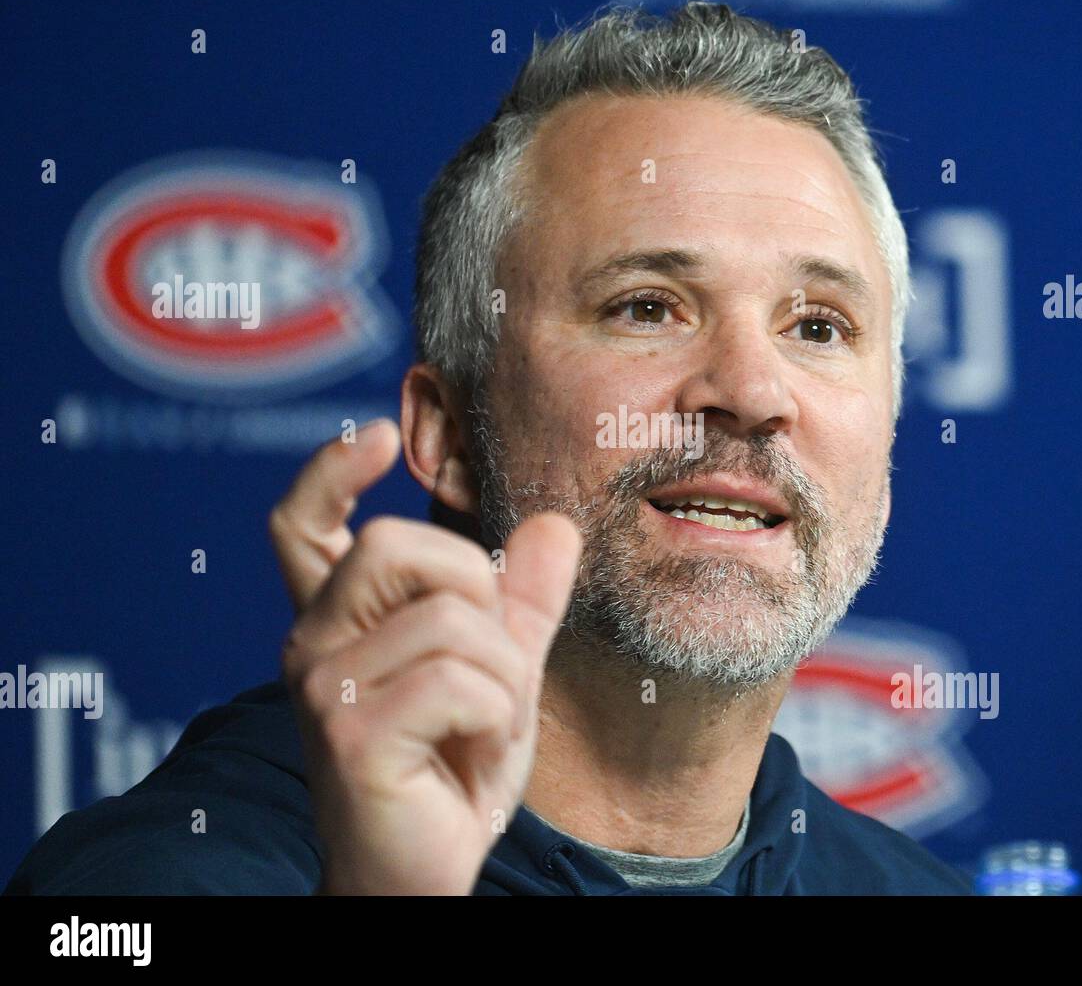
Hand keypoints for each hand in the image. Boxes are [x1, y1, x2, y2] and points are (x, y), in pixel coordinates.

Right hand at [270, 420, 581, 893]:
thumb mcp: (497, 672)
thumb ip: (521, 603)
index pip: (299, 527)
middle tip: (488, 668)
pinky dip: (498, 719)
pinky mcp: (350, 734)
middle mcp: (311, 645)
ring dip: (503, 678)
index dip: (327, 473)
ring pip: (452, 618)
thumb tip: (556, 524)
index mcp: (337, 623)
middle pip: (394, 546)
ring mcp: (323, 688)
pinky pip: (462, 681)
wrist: (422, 872)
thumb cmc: (450, 771)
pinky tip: (474, 760)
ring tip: (484, 731)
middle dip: (476, 593)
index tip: (377, 436)